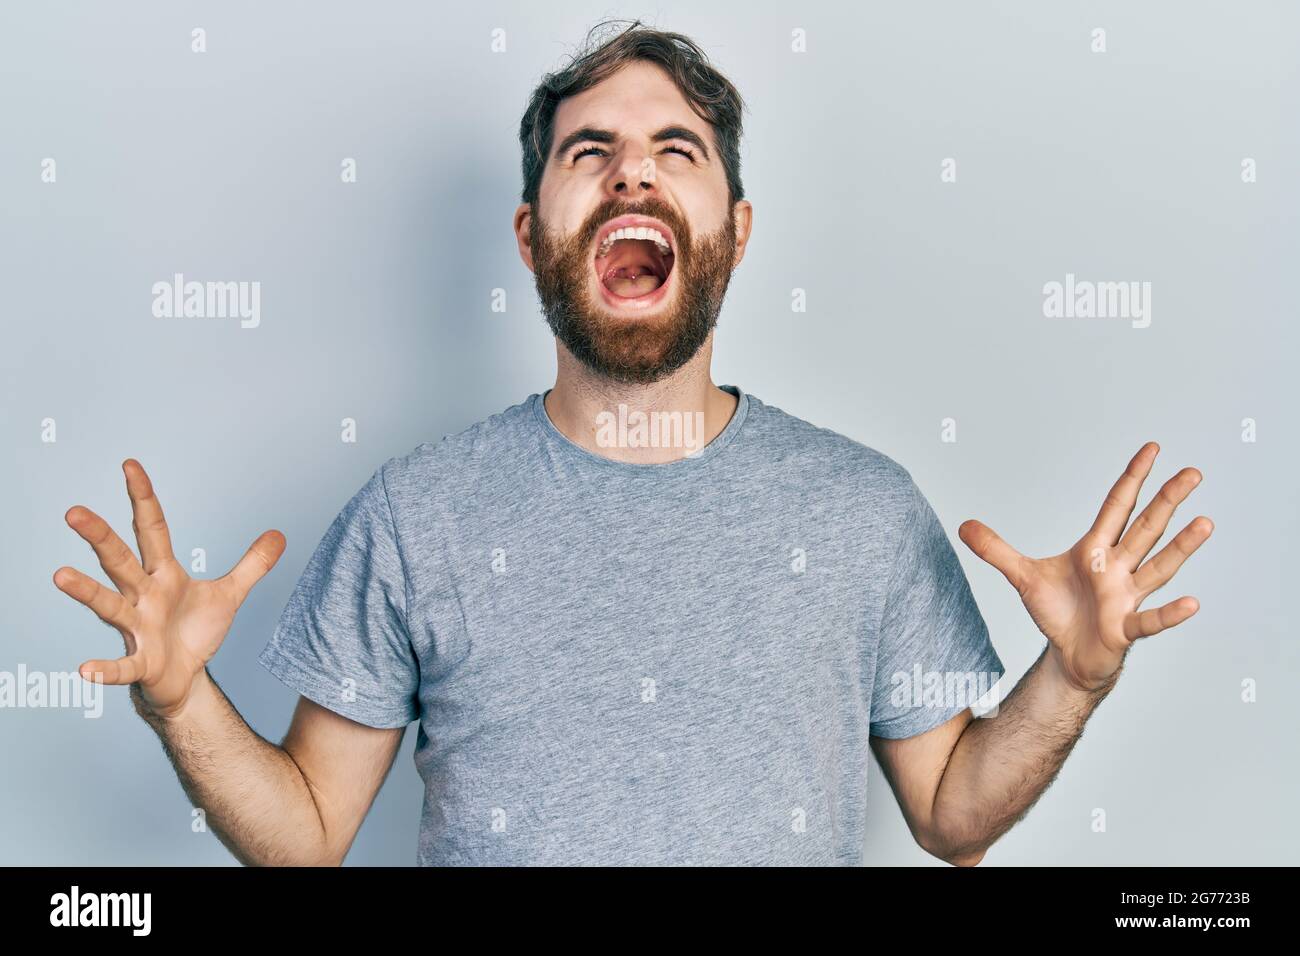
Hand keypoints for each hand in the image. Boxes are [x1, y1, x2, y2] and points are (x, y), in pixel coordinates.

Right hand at [53, 459, 285, 717]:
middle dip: (99, 536)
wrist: (184, 679)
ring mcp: (138, 628)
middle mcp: (143, 596)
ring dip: (86, 591)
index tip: (130, 465)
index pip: (152, 528)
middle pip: (119, 560)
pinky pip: (121, 665)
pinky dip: (105, 668)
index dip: (143, 498)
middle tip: (75, 511)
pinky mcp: (141, 662)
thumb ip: (252, 564)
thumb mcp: (229, 594)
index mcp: (164, 575)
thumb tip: (279, 535)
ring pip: (108, 605)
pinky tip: (85, 670)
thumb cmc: (195, 632)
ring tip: (61, 576)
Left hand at [958, 442, 1212, 692]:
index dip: (1133, 477)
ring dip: (1182, 547)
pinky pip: (1151, 620)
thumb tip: (964, 525)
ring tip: (1206, 522)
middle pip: (1146, 527)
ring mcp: (1127, 598)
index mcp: (1096, 550)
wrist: (1068, 656)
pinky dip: (1170, 613)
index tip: (1153, 448)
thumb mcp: (1022, 576)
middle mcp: (1118, 568)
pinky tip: (1192, 603)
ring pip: (1158, 566)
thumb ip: (996, 550)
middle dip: (1167, 500)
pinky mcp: (1126, 629)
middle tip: (1194, 472)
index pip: (1117, 506)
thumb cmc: (1057, 612)